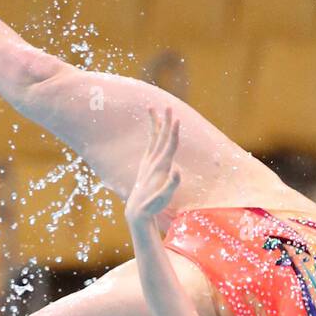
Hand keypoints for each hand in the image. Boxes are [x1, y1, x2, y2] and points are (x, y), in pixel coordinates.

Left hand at [124, 107, 181, 232]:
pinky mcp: (145, 165)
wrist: (137, 210)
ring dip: (155, 123)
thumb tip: (178, 170)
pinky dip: (153, 134)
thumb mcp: (165, 196)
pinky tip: (154, 129)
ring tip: (152, 108)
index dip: (174, 131)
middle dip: (166, 121)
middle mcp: (153, 161)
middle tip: (168, 106)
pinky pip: (151, 144)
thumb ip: (172, 183)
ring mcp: (148, 162)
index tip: (177, 118)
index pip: (170, 145)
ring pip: (153, 138)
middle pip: (161, 137)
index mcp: (161, 166)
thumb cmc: (154, 204)